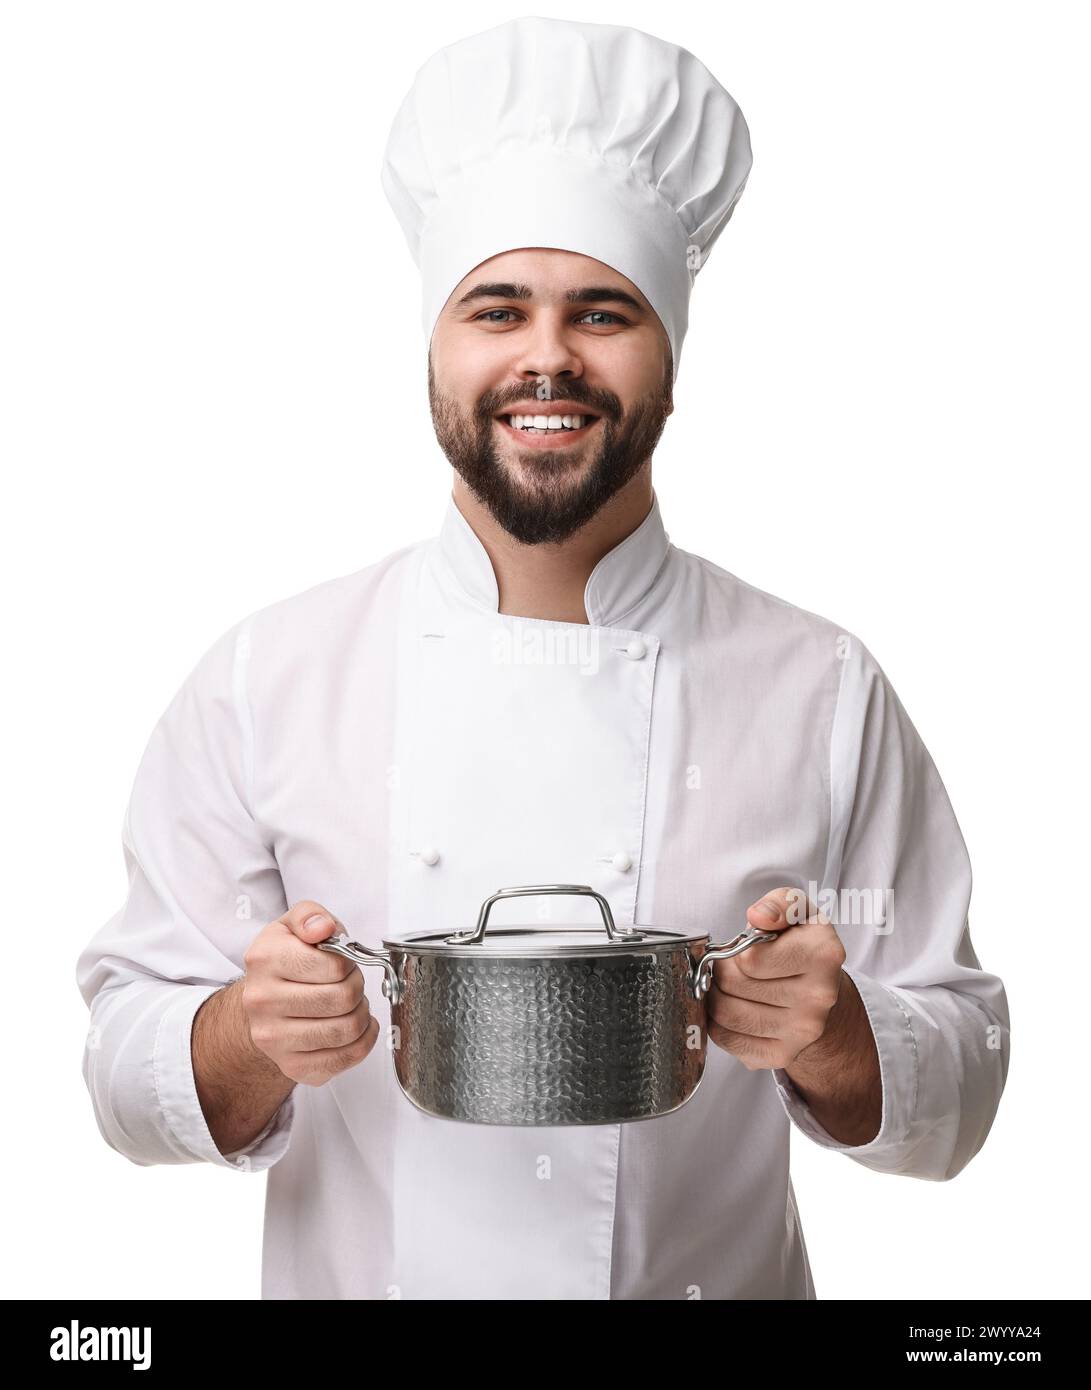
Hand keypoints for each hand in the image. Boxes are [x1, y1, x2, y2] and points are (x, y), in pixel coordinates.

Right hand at [241, 900, 380, 1085]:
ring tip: (351, 1005)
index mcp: (265, 958)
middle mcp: (262, 1000)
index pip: (334, 965)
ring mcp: (274, 1038)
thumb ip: (310, 915)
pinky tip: (355, 1028)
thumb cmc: (285, 961)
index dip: (349, 963)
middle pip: (343, 998)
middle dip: (357, 988)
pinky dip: (362, 1042)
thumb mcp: (292, 925)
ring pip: (346, 1030)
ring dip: (361, 1014)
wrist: (261, 1003)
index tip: (342, 963)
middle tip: (350, 984)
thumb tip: (323, 928)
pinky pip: (344, 1059)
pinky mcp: (291, 1065)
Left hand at [706, 887, 847, 1069]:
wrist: (820, 990)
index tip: (746, 949)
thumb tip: (759, 917)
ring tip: (730, 985)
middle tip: (731, 966)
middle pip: (733, 985)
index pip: (750, 959)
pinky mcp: (781, 1055)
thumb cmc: (801, 944)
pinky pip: (726, 1039)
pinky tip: (734, 1007)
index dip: (738, 950)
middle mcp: (818, 998)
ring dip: (716, 995)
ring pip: (725, 1013)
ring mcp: (801, 1032)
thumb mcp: (797, 909)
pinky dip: (718, 1022)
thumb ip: (778, 903)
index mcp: (823, 955)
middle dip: (723, 971)